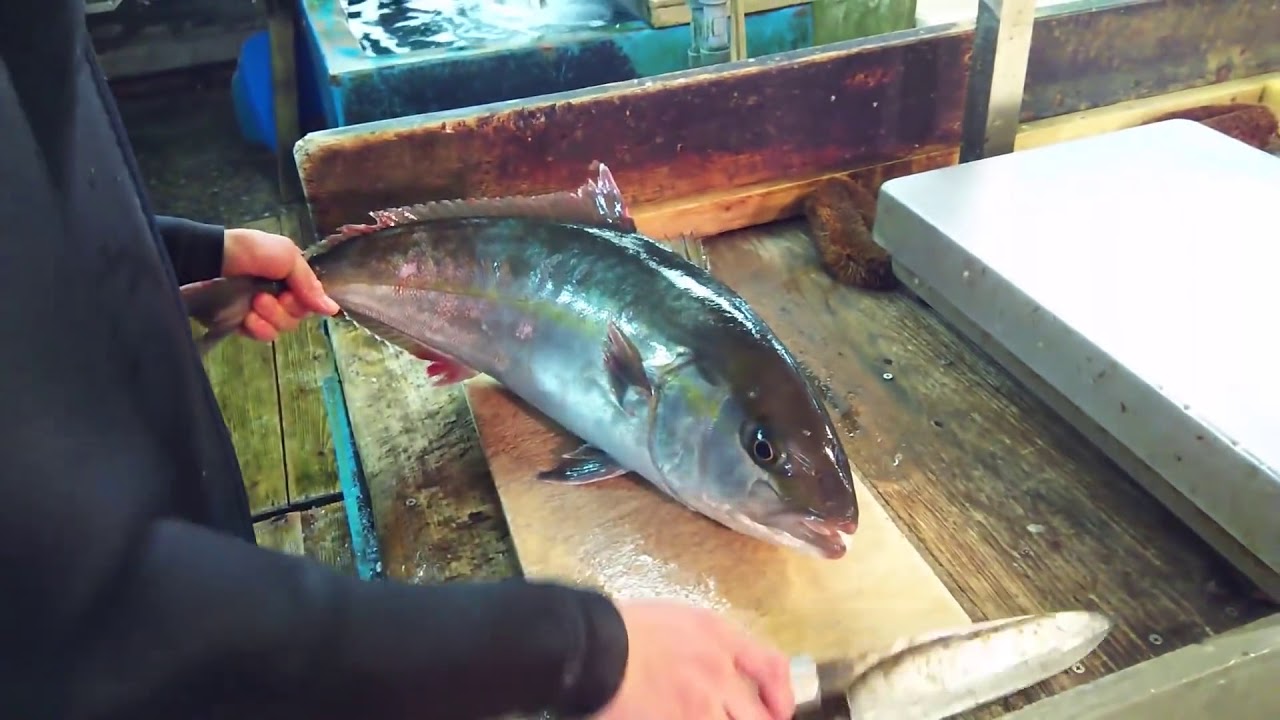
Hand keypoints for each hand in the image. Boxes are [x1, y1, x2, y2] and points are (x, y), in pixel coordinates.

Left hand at [222, 227, 339, 341]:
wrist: (210, 259)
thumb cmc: (250, 251)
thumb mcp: (287, 256)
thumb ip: (310, 284)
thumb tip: (333, 310)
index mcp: (291, 278)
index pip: (311, 300)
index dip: (307, 301)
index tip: (294, 294)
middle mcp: (279, 295)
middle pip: (298, 316)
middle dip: (286, 308)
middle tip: (267, 296)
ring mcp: (261, 311)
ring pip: (282, 327)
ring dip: (271, 317)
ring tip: (255, 303)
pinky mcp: (243, 324)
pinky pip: (263, 335)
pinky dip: (258, 328)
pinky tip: (248, 317)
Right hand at [595, 599, 794, 719]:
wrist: (592, 645)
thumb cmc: (624, 628)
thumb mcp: (677, 619)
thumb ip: (707, 644)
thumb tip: (722, 669)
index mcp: (718, 637)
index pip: (771, 667)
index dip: (782, 695)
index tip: (779, 710)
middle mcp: (716, 672)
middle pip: (760, 717)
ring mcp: (698, 705)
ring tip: (702, 716)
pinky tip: (673, 718)